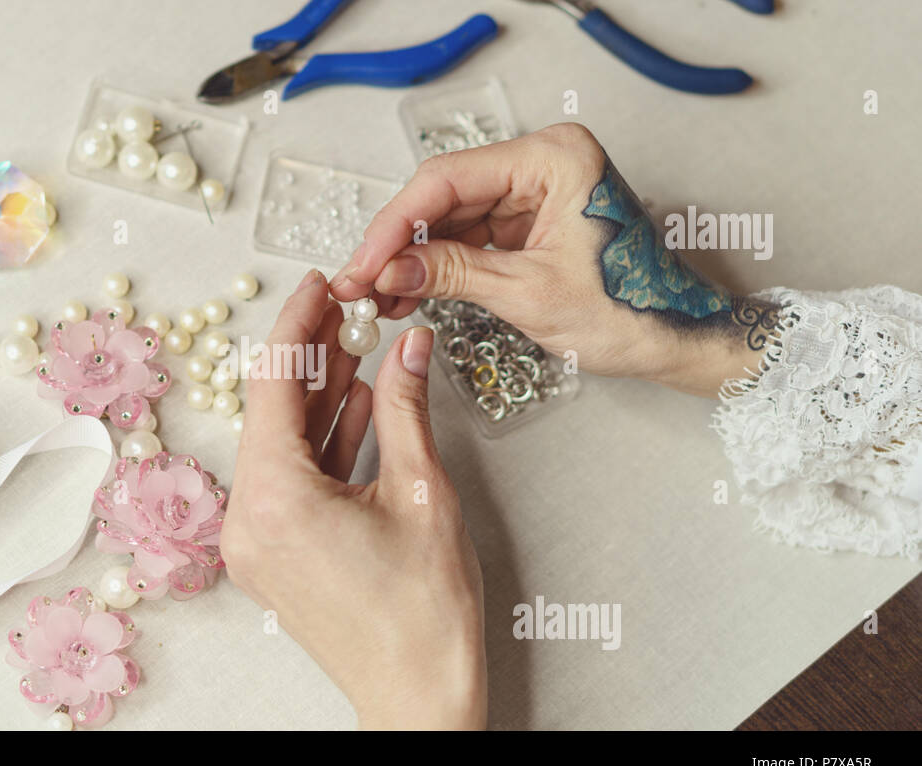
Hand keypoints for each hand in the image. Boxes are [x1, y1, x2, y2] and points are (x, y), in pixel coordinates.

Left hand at [222, 270, 486, 729]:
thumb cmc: (423, 616)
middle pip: (272, 411)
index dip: (297, 324)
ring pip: (280, 444)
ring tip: (355, 346)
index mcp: (277, 499)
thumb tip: (409, 346)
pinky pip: (287, 480)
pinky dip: (318, 444)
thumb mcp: (421, 493)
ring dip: (317, 398)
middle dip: (310, 357)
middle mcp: (249, 520)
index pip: (275, 383)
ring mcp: (255, 541)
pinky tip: (353, 405)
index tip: (316, 284)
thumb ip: (406, 407)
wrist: (417, 697)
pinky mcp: (272, 555)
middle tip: (344, 309)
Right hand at [330, 123, 775, 397]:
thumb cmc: (630, 309)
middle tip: (360, 282)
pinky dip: (441, 265)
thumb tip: (390, 269)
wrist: (675, 337)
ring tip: (381, 297)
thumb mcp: (527, 292)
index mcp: (553, 158)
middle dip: (400, 243)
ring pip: (454, 218)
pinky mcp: (532, 218)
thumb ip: (452, 272)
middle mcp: (544, 162)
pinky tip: (410, 290)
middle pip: (446, 195)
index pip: (449, 179)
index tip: (363, 261)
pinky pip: (473, 236)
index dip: (396, 223)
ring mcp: (537, 190)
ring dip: (415, 258)